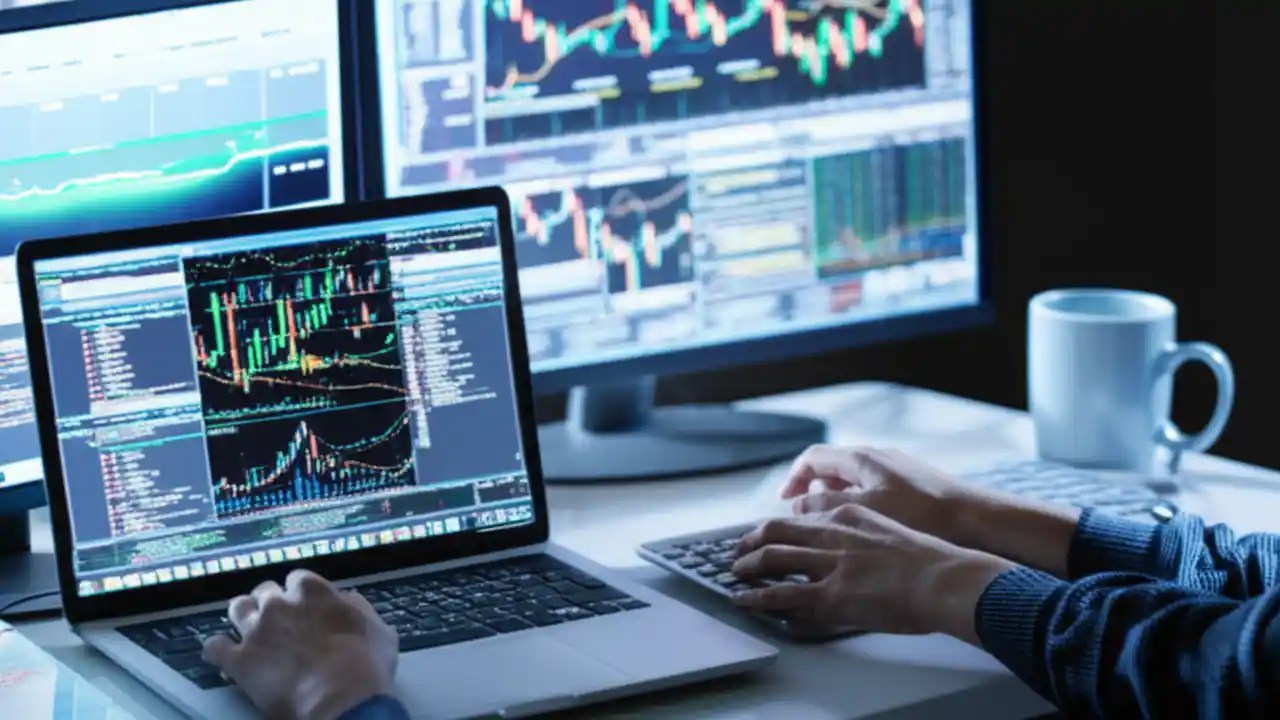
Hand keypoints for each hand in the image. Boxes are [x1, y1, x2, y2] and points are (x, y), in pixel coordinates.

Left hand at [203, 570, 398, 719]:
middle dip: (270, 603)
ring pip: (236, 608)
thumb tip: (347, 598)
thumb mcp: (378, 628)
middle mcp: (279, 603)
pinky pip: (214, 647)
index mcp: (313, 590)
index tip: (306, 607)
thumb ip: (356, 608)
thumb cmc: (366, 664)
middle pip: (264, 591)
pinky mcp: (238, 660)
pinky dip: (217, 649)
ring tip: (250, 631)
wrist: (340, 699)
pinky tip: (221, 654)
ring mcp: (255, 630)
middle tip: (279, 622)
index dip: (300, 594)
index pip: (298, 579)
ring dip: (243, 617)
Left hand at [732, 504, 1012, 642]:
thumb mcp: (892, 529)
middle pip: (778, 529)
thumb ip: (864, 533)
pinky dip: (759, 597)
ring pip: (773, 558)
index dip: (779, 525)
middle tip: (740, 550)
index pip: (802, 515)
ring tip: (736, 573)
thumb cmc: (932, 560)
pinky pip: (784, 594)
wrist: (945, 578)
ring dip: (749, 566)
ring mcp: (831, 564)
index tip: (769, 532)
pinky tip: (746, 600)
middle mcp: (834, 534)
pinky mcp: (832, 595)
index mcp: (850, 514)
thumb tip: (852, 548)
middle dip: (753, 540)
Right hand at [781, 446, 1080, 577]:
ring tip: (831, 526)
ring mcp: (896, 469)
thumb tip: (796, 506)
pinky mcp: (912, 485)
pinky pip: (872, 488)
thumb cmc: (922, 514)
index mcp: (860, 457)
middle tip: (803, 516)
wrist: (977, 518)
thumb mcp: (863, 510)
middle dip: (812, 490)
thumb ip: (824, 507)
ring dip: (834, 499)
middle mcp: (876, 456)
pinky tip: (865, 530)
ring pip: (852, 479)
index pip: (812, 458)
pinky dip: (857, 503)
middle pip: (831, 467)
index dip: (793, 478)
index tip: (784, 501)